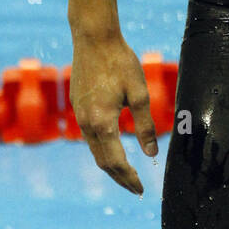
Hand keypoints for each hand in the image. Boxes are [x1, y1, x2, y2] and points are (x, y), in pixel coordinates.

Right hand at [69, 35, 158, 193]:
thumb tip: (150, 154)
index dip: (129, 178)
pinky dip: (101, 148)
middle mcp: (85, 123)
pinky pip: (88, 135)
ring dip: (109, 164)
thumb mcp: (139, 94)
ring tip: (126, 173)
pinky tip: (112, 147)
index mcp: (102, 122)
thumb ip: (145, 126)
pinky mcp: (77, 105)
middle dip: (119, 177)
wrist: (94, 38)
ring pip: (93, 149)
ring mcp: (78, 114)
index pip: (116, 162)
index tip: (141, 189)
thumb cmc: (120, 62)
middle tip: (135, 189)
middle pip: (102, 161)